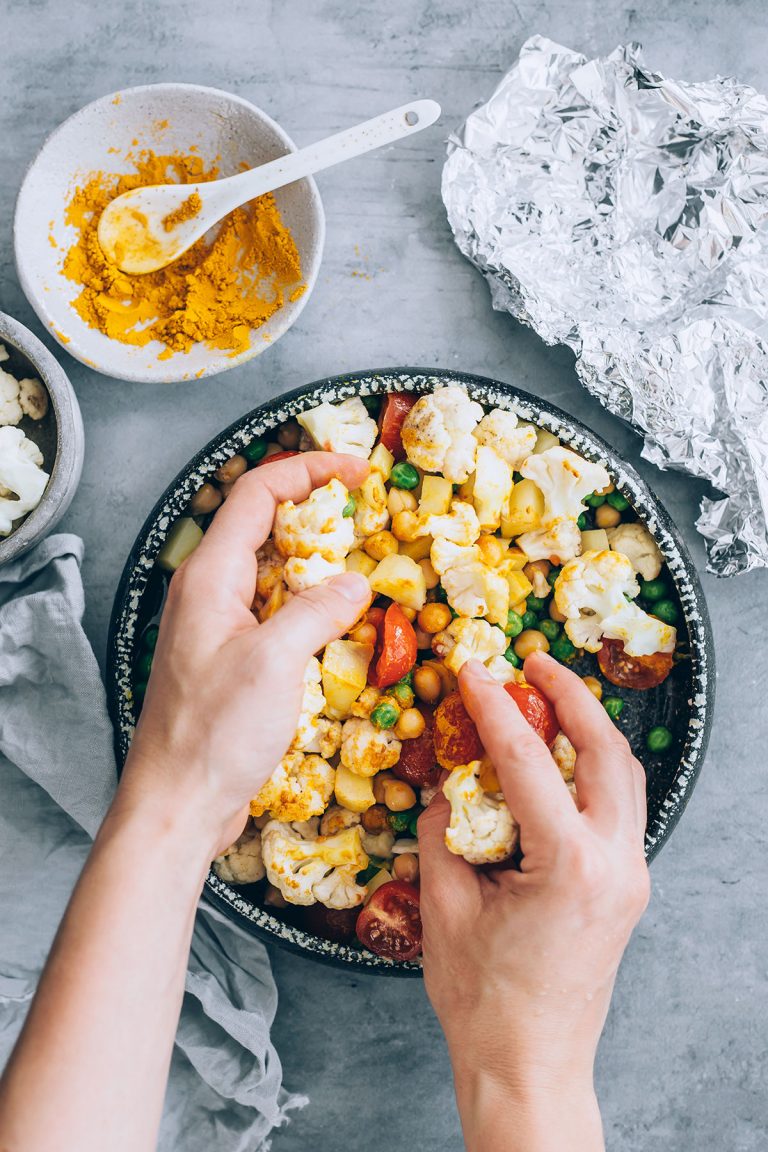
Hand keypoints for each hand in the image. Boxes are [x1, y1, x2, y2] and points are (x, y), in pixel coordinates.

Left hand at [118, 452, 370, 858]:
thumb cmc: (214, 733)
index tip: (359, 471)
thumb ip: (317, 612)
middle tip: (369, 518)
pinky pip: (274, 615)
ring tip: (366, 567)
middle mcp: (209, 593)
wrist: (177, 804)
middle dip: (317, 513)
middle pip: (263, 527)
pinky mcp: (231, 661)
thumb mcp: (274, 663)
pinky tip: (341, 625)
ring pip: (272, 574)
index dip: (309, 471)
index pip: (257, 494)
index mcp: (209, 577)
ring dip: (317, 564)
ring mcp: (218, 628)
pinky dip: (310, 607)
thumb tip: (356, 582)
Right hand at [418, 651, 649, 1151]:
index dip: (495, 708)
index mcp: (569, 866)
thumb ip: (442, 834)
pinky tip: (560, 759)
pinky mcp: (627, 887)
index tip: (472, 671)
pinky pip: (619, 808)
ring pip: (625, 776)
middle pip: (606, 752)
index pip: (529, 762)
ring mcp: (630, 876)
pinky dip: (593, 770)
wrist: (530, 1065)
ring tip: (549, 696)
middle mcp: (615, 863)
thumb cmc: (482, 999)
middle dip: (571, 696)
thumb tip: (444, 787)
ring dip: (589, 729)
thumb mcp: (445, 907)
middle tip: (533, 661)